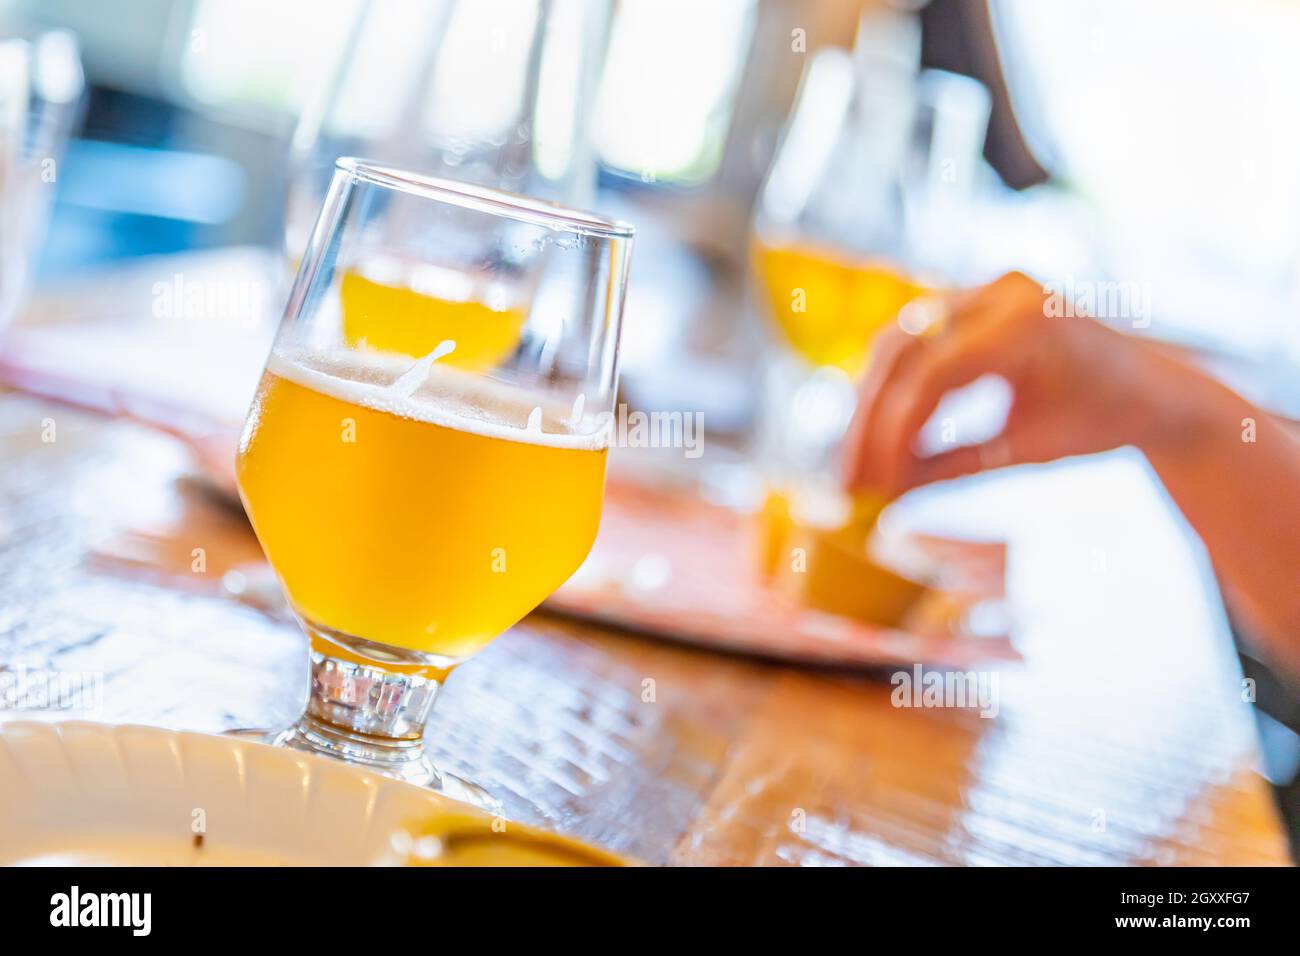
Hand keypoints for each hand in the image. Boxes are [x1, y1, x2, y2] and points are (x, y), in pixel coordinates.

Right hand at [843, 271, 1203, 494]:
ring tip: (856, 462)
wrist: (1149, 388)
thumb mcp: (1024, 452)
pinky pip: (914, 342)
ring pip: (897, 344)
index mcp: (1026, 324)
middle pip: (901, 352)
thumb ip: (951, 467)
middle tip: (848, 478)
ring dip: (871, 404)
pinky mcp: (971, 303)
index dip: (892, 433)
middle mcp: (1000, 292)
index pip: (931, 376)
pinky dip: (893, 388)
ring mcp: (984, 291)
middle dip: (868, 420)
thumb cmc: (1098, 422)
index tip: (871, 485)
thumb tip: (884, 497)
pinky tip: (879, 434)